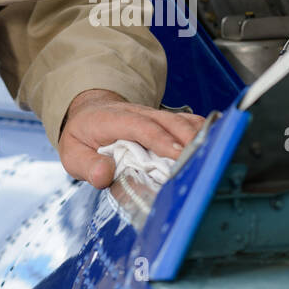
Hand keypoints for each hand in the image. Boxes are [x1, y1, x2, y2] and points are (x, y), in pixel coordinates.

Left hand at [57, 88, 205, 188]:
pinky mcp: (164, 121)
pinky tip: (216, 143)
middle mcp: (137, 114)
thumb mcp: (73, 154)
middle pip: (168, 122)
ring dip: (198, 135)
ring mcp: (153, 115)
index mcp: (113, 120)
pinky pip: (187, 122)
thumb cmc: (83, 136)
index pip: (141, 127)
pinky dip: (202, 131)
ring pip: (181, 121)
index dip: (161, 140)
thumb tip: (104, 175)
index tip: (178, 155)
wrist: (89, 112)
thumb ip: (88, 166)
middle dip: (187, 138)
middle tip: (202, 157)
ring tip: (215, 152)